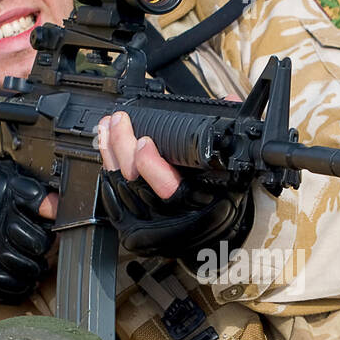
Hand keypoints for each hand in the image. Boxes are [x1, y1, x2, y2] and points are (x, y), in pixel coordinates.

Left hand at [95, 109, 252, 259]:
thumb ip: (230, 140)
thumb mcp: (234, 176)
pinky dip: (107, 166)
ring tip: (107, 125)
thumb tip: (230, 101)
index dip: (151, 165)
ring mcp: (145, 219)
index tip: (144, 142)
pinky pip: (111, 193)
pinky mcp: (130, 220)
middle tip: (120, 120)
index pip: (167, 188)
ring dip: (109, 151)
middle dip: (123, 146)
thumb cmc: (221, 205)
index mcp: (193, 203)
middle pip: (135, 181)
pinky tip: (105, 146)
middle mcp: (166, 214)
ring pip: (119, 185)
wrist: (213, 238)